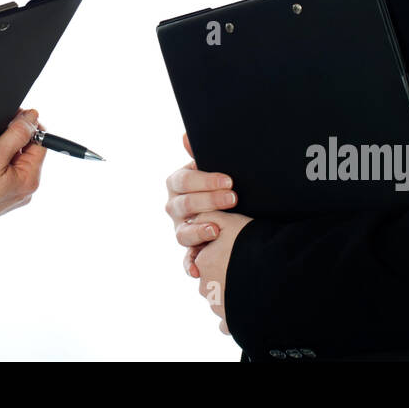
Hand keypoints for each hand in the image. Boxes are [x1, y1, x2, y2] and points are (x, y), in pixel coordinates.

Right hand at [0, 109, 44, 248]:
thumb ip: (16, 134)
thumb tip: (32, 118)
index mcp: (29, 180)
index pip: (41, 143)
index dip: (29, 126)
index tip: (13, 117)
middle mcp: (23, 190)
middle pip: (27, 151)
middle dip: (13, 138)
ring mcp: (10, 194)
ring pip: (12, 160)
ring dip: (0, 150)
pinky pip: (2, 172)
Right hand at [165, 133, 237, 277]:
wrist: (233, 206)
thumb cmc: (221, 183)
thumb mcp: (214, 167)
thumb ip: (200, 152)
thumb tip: (186, 136)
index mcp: (178, 184)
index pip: (183, 181)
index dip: (204, 181)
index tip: (229, 180)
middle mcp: (175, 207)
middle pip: (183, 205)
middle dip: (208, 202)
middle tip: (233, 198)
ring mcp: (181, 229)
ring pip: (182, 233)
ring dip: (198, 231)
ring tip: (217, 230)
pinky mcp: (191, 250)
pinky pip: (187, 260)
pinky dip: (190, 266)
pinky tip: (198, 271)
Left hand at [188, 209, 252, 333]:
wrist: (277, 273)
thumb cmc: (253, 244)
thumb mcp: (228, 221)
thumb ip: (207, 218)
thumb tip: (194, 220)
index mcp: (202, 263)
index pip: (204, 259)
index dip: (220, 253)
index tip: (237, 251)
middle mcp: (206, 288)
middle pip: (211, 280)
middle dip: (224, 275)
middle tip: (246, 267)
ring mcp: (219, 308)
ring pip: (221, 301)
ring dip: (232, 296)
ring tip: (254, 286)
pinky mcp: (232, 324)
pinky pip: (229, 323)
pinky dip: (237, 319)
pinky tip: (250, 310)